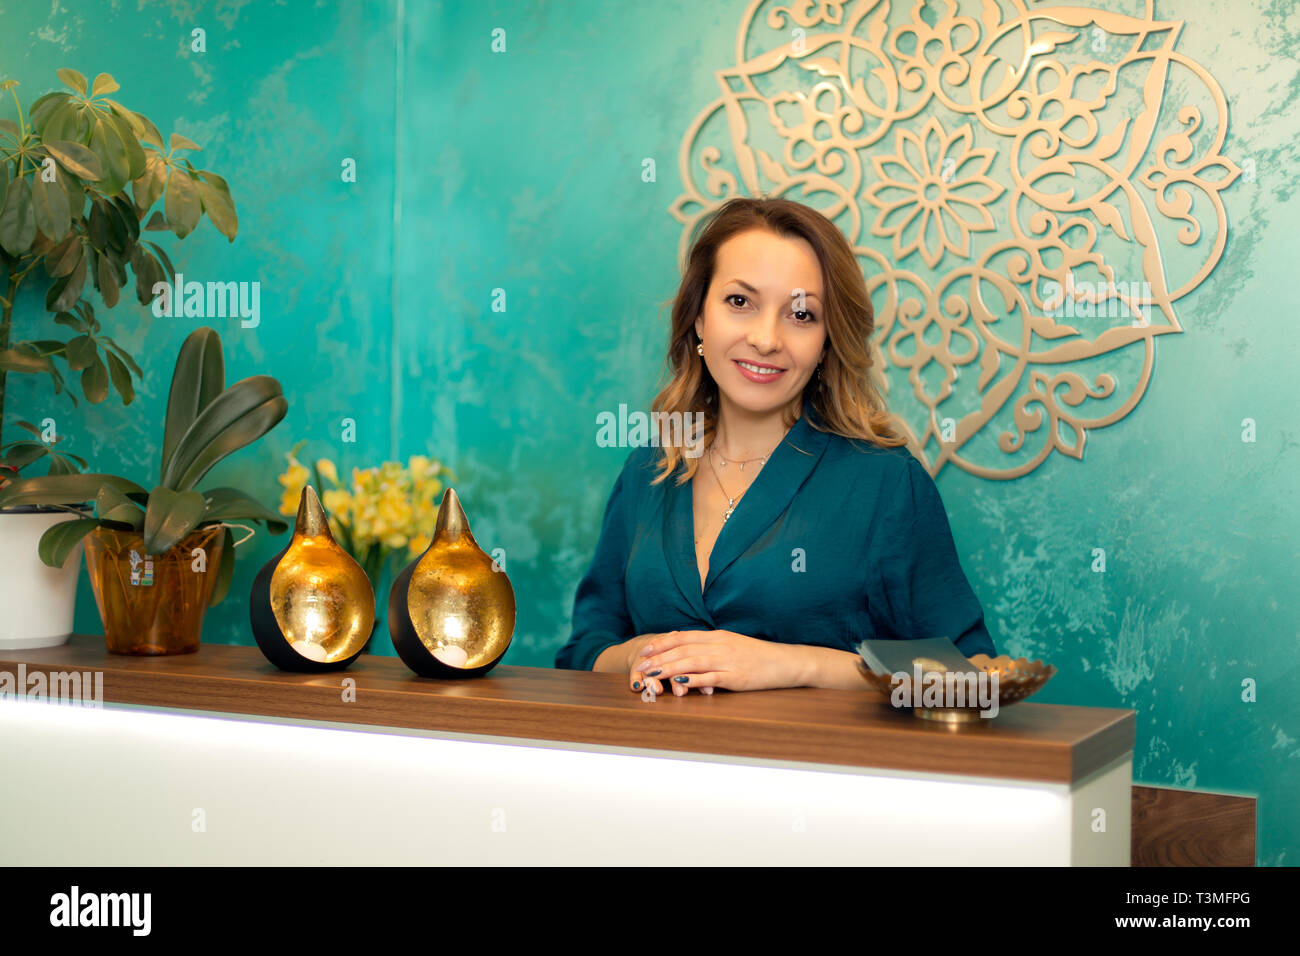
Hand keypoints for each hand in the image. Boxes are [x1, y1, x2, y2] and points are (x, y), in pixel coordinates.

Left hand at [633, 630, 799, 693]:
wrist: (784, 662)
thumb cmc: (757, 656)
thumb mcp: (732, 644)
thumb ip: (711, 645)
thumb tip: (689, 648)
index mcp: (717, 636)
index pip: (683, 637)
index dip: (662, 643)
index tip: (646, 649)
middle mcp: (719, 645)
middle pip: (682, 649)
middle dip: (659, 657)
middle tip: (640, 665)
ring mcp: (727, 660)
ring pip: (691, 662)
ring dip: (669, 668)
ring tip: (651, 674)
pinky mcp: (735, 676)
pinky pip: (710, 678)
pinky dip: (692, 680)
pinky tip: (678, 684)